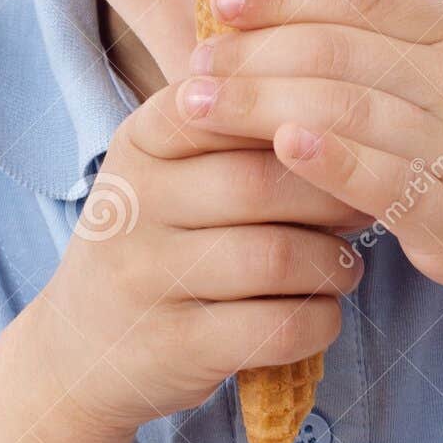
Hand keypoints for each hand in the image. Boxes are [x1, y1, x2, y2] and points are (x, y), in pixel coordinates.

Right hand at [33, 82, 372, 437]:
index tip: (341, 141)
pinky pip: (277, 327)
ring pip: (277, 257)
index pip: (227, 104)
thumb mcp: (167, 169)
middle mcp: (133, 204)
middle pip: (262, 183)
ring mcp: (147, 279)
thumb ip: (233, 125)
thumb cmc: (156, 242)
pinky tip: (319, 312)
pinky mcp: (175, 347)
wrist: (80, 349)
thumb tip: (340, 93)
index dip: (302, 120)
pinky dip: (320, 320)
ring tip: (343, 266)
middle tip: (362, 209)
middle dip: (332, 197)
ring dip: (334, 263)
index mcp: (140, 144)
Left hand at [175, 0, 442, 345]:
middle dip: (254, 50)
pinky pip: (382, 180)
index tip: (224, 0)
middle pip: (338, 49)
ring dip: (260, 101)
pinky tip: (280, 145)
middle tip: (193, 62)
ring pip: (345, 108)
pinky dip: (328, 158)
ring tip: (199, 104)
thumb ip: (419, 62)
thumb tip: (323, 40)